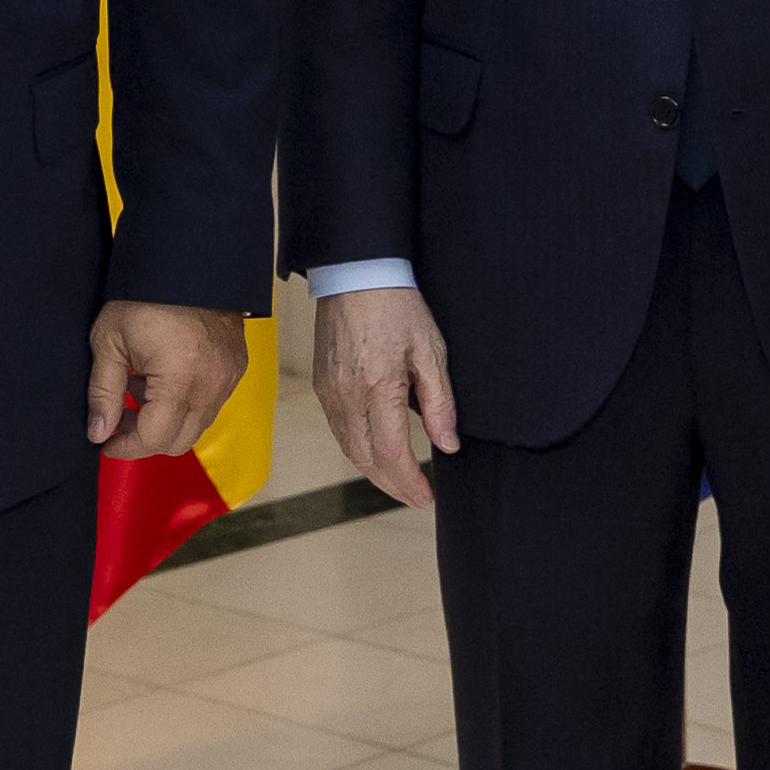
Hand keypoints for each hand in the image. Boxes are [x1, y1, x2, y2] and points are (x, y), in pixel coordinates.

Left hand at [89, 302, 247, 459]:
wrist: (187, 260)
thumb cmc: (145, 294)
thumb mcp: (109, 340)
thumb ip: (102, 392)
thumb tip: (98, 432)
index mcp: (179, 380)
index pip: (153, 439)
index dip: (124, 447)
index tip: (105, 441)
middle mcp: (211, 385)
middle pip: (178, 442)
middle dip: (144, 438)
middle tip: (120, 417)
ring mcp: (227, 378)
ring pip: (196, 426)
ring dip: (166, 421)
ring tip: (140, 389)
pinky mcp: (235, 368)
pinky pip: (210, 404)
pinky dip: (185, 403)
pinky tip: (162, 378)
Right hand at [312, 284, 460, 508]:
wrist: (355, 272)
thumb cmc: (396, 305)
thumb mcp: (430, 351)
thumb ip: (440, 403)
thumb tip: (448, 444)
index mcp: (377, 387)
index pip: (392, 453)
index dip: (409, 483)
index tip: (426, 497)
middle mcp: (347, 396)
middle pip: (366, 460)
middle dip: (392, 485)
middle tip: (416, 496)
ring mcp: (329, 392)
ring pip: (348, 449)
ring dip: (374, 471)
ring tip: (399, 480)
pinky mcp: (322, 385)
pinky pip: (338, 430)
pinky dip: (358, 449)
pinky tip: (376, 451)